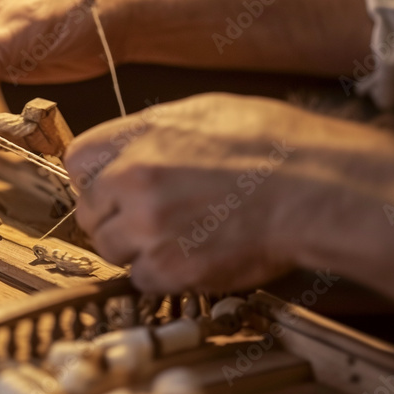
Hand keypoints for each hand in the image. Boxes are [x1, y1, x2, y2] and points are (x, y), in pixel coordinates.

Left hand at [64, 93, 393, 295]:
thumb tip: (130, 145)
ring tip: (176, 239)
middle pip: (89, 210)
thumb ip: (154, 131)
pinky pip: (141, 280)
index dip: (94, 177)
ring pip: (110, 248)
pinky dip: (163, 276)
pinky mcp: (171, 268)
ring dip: (135, 249)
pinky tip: (193, 259)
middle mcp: (133, 178)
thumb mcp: (204, 112)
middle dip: (113, 217)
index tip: (110, 187)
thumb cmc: (274, 144)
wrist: (316, 189)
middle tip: (148, 219)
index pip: (77, 161)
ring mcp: (149, 226)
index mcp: (139, 135)